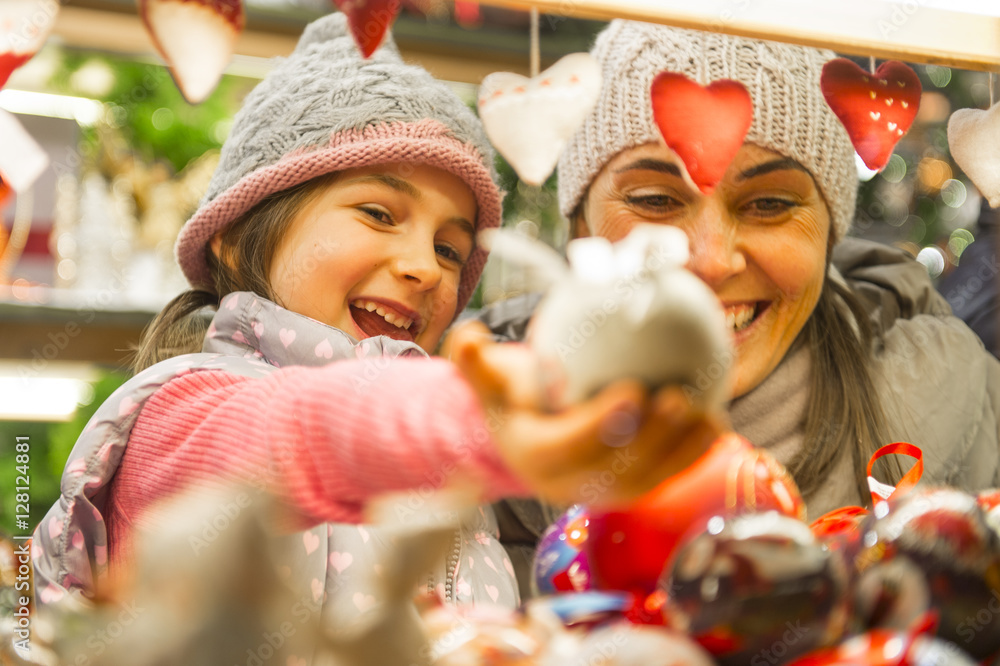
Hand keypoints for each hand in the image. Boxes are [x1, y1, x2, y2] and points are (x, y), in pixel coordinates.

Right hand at [445, 321, 727, 507]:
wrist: (528, 433)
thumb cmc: (512, 395)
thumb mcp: (486, 376)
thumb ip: (473, 359)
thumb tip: (469, 338)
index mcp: (535, 457)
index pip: (568, 447)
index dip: (601, 425)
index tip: (633, 389)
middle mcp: (570, 484)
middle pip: (616, 470)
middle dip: (652, 440)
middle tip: (678, 397)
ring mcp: (604, 492)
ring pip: (649, 479)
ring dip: (682, 451)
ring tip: (708, 412)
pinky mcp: (631, 490)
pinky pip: (666, 475)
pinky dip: (693, 453)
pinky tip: (717, 421)